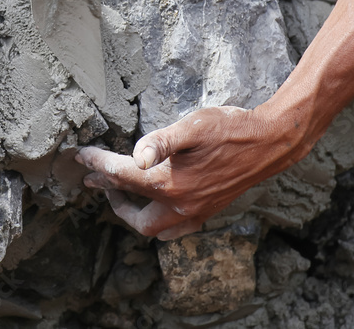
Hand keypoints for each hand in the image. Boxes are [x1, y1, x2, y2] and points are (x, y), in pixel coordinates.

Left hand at [74, 104, 305, 239]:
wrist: (270, 143)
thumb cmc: (230, 128)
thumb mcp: (193, 126)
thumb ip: (161, 141)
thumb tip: (136, 156)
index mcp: (171, 184)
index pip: (123, 176)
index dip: (99, 164)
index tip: (82, 155)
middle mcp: (182, 205)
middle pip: (135, 215)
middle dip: (112, 197)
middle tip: (96, 179)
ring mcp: (196, 212)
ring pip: (155, 228)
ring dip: (134, 213)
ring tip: (121, 194)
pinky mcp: (208, 210)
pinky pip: (175, 228)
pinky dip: (158, 220)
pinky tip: (156, 205)